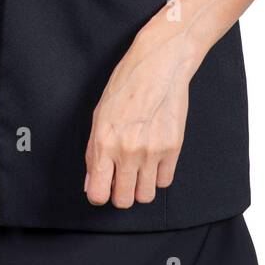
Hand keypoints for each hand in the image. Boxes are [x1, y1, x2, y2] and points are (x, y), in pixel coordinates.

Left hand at [84, 21, 198, 208]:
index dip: (99, 194)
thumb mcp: (99, 114)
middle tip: (121, 178)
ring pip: (145, 196)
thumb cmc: (127, 84)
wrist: (159, 64)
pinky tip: (154, 157)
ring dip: (140, 187)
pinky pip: (165, 181)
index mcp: (104, 141)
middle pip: (123, 200)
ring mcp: (152, 151)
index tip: (103, 187)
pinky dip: (159, 175)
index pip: (98, 194)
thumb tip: (91, 182)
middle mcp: (127, 150)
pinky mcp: (173, 148)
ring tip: (139, 169)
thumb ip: (93, 151)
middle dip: (120, 193)